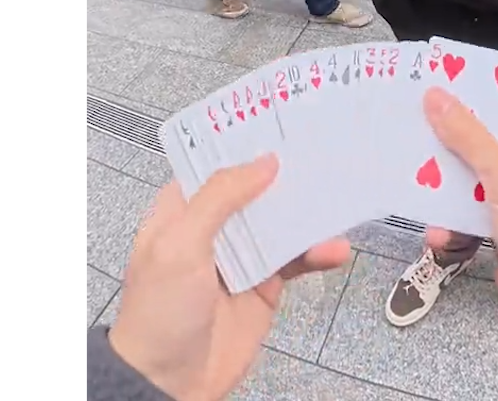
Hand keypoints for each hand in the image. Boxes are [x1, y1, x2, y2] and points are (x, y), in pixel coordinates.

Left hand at [109, 155, 351, 400]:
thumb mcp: (180, 245)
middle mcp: (212, 229)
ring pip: (281, 222)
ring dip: (309, 213)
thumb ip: (219, 199)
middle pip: (255, 190)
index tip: (279, 122)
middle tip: (323, 150)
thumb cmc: (158, 314)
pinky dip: (317, 252)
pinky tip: (334, 248)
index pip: (215, 165)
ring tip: (339, 198)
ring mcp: (240, 257)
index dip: (243, 144)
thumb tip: (261, 163)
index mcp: (181, 211)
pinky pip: (295, 260)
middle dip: (286, 173)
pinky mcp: (263, 285)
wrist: (171, 381)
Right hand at [420, 89, 497, 370]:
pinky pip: (466, 215)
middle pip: (476, 141)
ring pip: (466, 180)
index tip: (418, 83)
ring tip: (405, 186)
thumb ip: (468, 137)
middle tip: (397, 133)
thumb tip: (436, 94)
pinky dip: (450, 223)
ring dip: (440, 189)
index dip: (461, 94)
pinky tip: (436, 234)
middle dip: (440, 144)